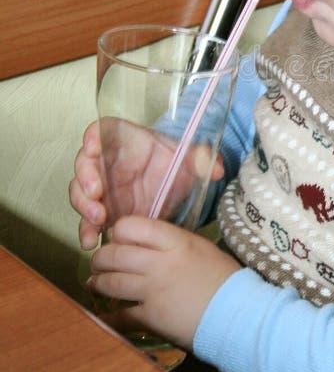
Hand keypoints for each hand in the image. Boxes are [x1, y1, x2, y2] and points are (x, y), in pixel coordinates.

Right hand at [69, 120, 224, 249]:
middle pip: (84, 164)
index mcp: (125, 140)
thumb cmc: (175, 164)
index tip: (93, 146)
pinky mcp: (104, 210)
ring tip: (98, 220)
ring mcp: (103, 187)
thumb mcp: (190, 159)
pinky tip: (92, 240)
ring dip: (84, 206)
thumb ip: (202, 159)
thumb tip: (216, 169)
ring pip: (80, 192)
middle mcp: (108, 162)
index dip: (93, 137)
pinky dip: (86, 229)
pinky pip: (87, 218)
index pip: (101, 130)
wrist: (175, 186)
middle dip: (86, 180)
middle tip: (97, 196)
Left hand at [89, 215, 239, 349]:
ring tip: (96, 284)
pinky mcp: (151, 317)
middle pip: (115, 254)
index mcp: (176, 242)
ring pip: (111, 282)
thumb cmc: (227, 280)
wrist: (239, 315)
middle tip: (100, 262)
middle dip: (101, 258)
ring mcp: (154, 291)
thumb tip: (154, 243)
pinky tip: (106, 316)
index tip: (118, 238)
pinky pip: (120, 315)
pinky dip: (110, 317)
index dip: (119, 231)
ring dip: (99, 283)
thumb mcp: (204, 249)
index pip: (133, 226)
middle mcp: (161, 263)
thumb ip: (176, 243)